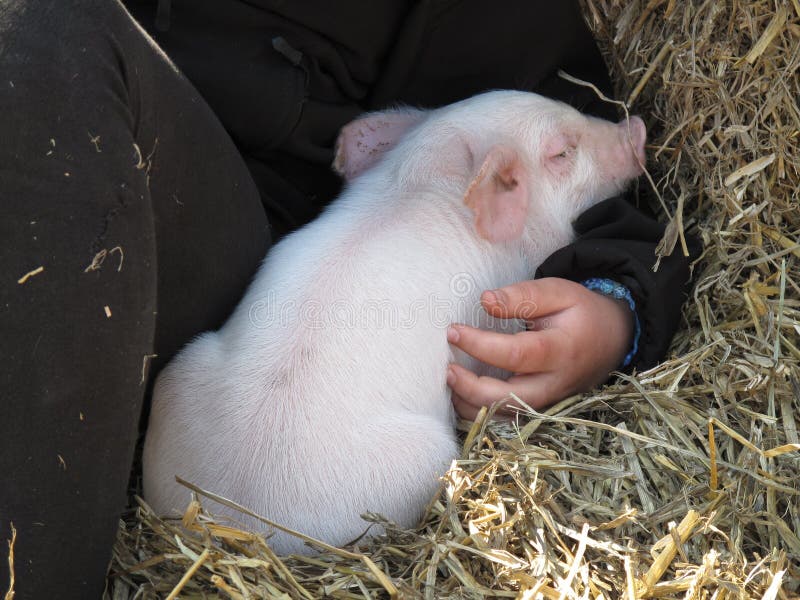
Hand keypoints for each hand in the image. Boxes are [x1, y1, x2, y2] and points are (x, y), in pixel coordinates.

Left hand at [446, 277, 634, 419]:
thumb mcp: (558, 292)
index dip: (480, 345)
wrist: (613, 338)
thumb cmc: (581, 312)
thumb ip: (522, 296)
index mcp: (561, 350)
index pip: (515, 354)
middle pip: (508, 399)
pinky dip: (482, 413)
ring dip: (472, 406)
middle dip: (471, 388)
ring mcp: (550, 402)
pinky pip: (509, 419)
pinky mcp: (542, 410)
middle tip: (447, 369)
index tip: (453, 331)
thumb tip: (485, 300)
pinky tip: (462, 396)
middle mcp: (555, 384)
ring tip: (450, 382)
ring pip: (506, 417)